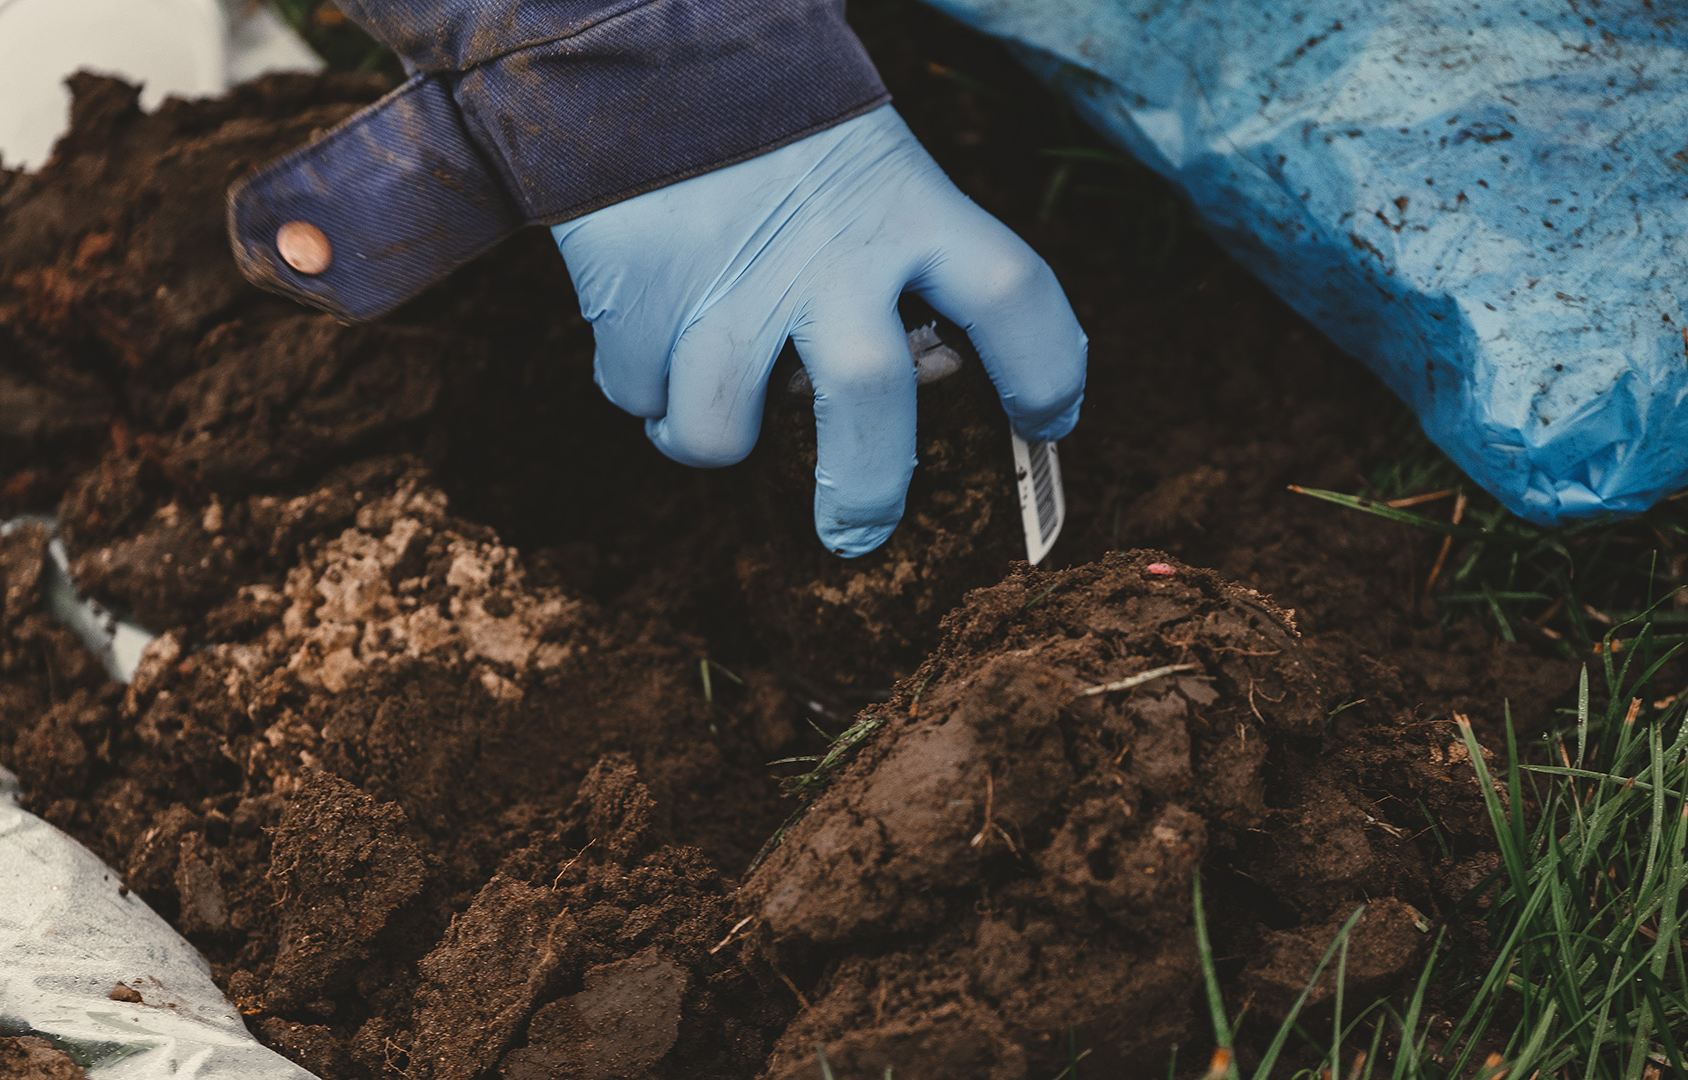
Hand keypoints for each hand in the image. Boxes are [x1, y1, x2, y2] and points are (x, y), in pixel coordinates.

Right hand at [550, 105, 1086, 556]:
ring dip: (702, 434)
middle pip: (870, 408)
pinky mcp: (636, 302)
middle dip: (864, 492)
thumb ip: (901, 259)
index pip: (1014, 295)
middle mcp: (826, 255)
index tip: (1052, 420)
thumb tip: (931, 366)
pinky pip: (636, 396)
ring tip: (699, 399)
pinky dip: (638, 380)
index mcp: (904, 206)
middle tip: (855, 535)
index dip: (1047, 372)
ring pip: (717, 434)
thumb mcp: (868, 166)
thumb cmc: (772, 122)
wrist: (635, 40)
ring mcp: (727, 286)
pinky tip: (643, 318)